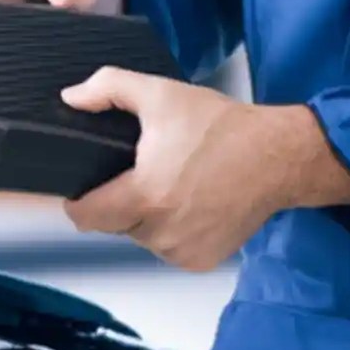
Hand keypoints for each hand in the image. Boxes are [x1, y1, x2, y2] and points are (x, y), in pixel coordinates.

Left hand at [61, 68, 349, 270]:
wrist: (278, 157)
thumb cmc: (223, 128)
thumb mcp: (161, 94)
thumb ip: (108, 88)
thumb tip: (71, 98)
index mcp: (146, 195)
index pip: (85, 216)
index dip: (77, 200)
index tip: (84, 185)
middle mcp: (162, 231)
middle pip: (112, 225)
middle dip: (118, 201)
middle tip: (143, 172)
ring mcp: (182, 250)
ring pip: (140, 237)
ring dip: (145, 217)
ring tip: (171, 186)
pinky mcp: (200, 261)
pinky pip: (167, 249)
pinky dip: (171, 231)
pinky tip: (189, 205)